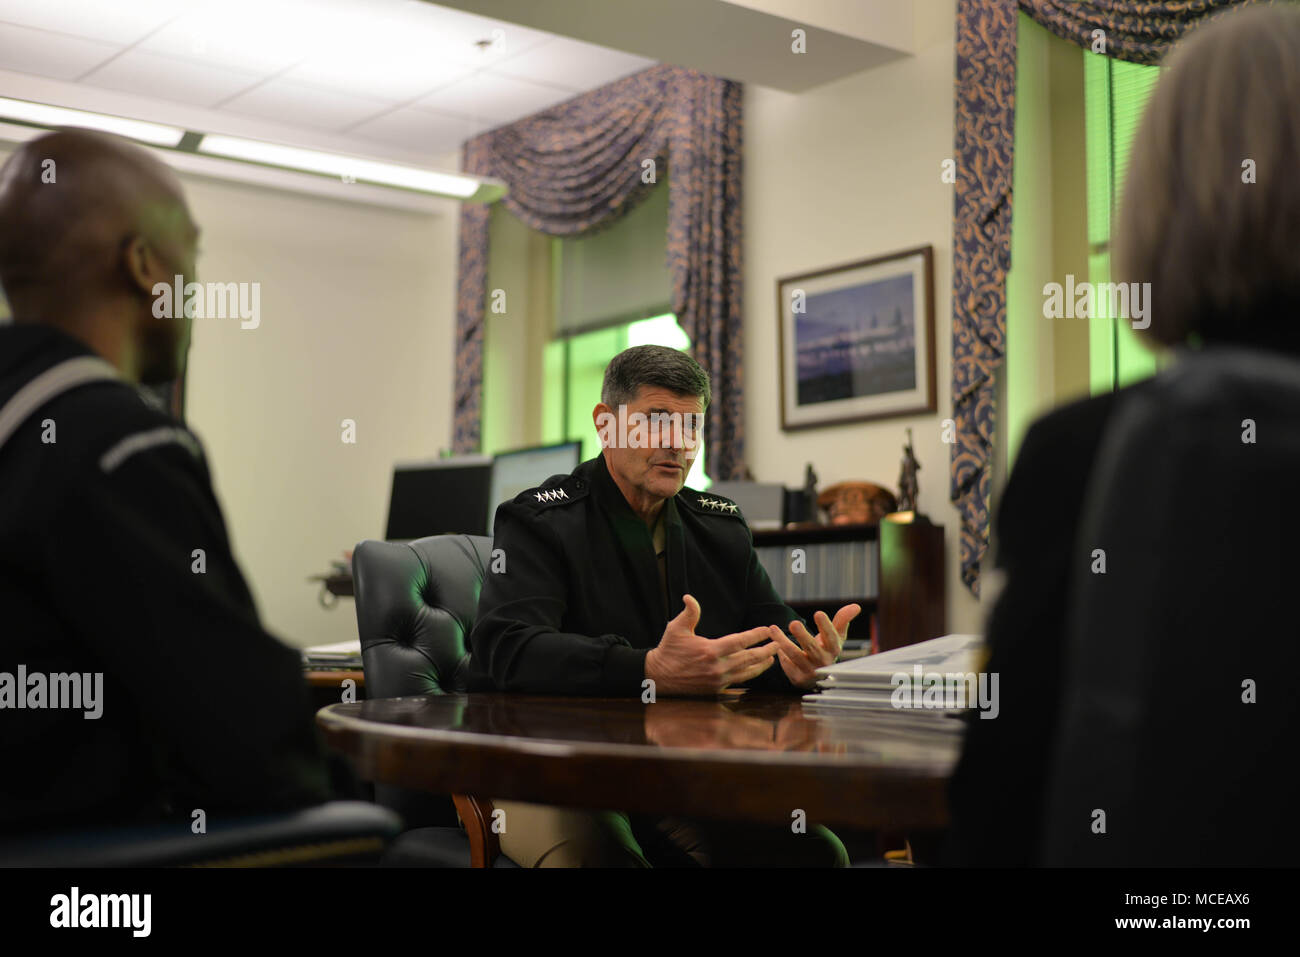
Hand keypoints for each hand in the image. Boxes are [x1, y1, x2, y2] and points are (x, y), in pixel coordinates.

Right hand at [645, 594, 776, 694]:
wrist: (658, 676)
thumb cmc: (668, 650)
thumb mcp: (676, 628)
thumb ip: (689, 613)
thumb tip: (689, 597)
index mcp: (711, 650)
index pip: (740, 641)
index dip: (755, 635)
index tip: (766, 629)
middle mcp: (717, 666)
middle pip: (749, 658)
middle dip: (766, 650)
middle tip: (777, 644)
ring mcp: (718, 679)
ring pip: (747, 672)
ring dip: (762, 664)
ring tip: (773, 658)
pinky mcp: (716, 688)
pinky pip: (739, 680)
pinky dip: (750, 674)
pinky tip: (756, 669)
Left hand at [766, 604, 861, 690]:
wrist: (820, 675)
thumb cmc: (827, 649)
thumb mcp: (836, 636)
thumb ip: (842, 620)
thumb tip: (856, 606)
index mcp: (834, 650)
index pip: (832, 638)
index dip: (826, 626)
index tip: (818, 613)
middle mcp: (823, 662)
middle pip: (812, 648)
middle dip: (802, 636)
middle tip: (793, 623)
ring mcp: (810, 672)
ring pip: (795, 656)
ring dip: (783, 642)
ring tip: (772, 629)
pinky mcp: (798, 679)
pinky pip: (787, 666)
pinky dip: (780, 655)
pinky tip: (774, 644)